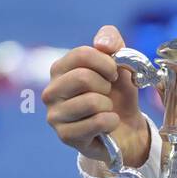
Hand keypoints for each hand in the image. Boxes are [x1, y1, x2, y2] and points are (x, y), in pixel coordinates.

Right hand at [43, 24, 150, 167]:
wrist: (125, 128)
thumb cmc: (117, 93)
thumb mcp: (119, 63)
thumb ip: (112, 41)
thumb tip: (101, 43)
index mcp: (59, 69)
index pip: (81, 54)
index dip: (106, 63)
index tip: (114, 73)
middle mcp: (51, 91)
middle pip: (83, 78)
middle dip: (106, 86)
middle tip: (108, 94)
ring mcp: (55, 115)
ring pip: (91, 102)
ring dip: (109, 106)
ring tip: (105, 110)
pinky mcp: (65, 135)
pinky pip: (98, 122)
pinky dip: (111, 122)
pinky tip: (107, 126)